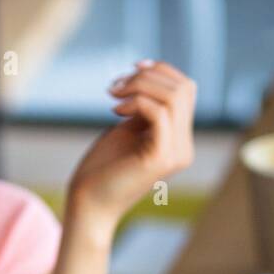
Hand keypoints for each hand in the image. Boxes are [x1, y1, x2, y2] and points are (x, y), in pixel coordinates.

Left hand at [67, 60, 195, 234]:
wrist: (87, 204)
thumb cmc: (102, 168)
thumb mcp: (129, 129)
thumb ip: (147, 107)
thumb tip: (153, 75)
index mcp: (179, 140)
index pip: (186, 90)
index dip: (161, 71)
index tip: (131, 68)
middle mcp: (183, 148)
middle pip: (183, 88)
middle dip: (147, 76)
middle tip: (115, 86)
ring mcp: (175, 154)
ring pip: (173, 97)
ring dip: (139, 86)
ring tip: (113, 96)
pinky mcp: (160, 158)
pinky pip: (159, 113)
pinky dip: (136, 102)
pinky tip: (115, 111)